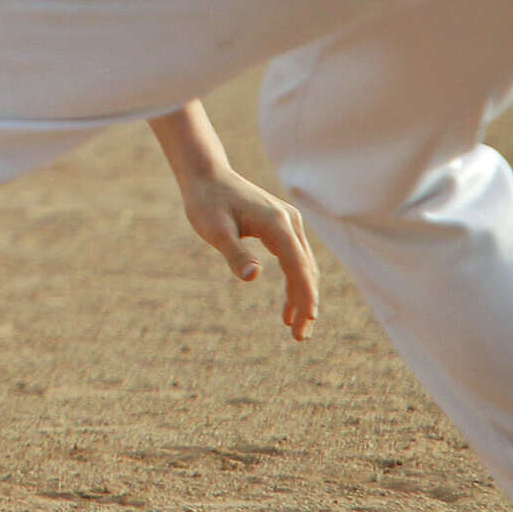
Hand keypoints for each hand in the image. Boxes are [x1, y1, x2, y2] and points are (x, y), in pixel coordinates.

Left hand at [178, 168, 318, 340]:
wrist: (205, 175)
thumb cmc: (206, 202)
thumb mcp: (214, 230)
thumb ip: (234, 253)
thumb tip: (253, 277)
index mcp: (277, 224)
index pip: (299, 267)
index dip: (304, 297)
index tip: (306, 322)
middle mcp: (290, 222)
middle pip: (306, 270)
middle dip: (305, 304)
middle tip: (300, 336)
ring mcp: (288, 222)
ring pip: (303, 266)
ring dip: (301, 296)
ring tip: (295, 327)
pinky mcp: (282, 225)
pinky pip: (295, 259)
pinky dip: (294, 282)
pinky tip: (287, 305)